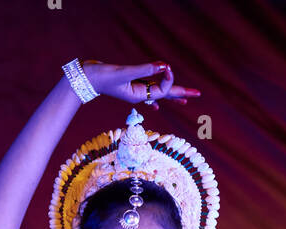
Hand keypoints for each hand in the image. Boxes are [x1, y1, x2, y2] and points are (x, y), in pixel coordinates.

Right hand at [82, 60, 199, 108]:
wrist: (87, 78)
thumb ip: (145, 70)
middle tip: (198, 94)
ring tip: (186, 99)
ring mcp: (136, 91)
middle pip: (166, 95)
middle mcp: (140, 95)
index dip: (167, 78)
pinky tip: (158, 104)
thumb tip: (164, 66)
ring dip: (172, 95)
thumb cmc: (104, 76)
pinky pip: (146, 92)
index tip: (167, 66)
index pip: (161, 89)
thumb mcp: (125, 73)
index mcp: (140, 95)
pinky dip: (155, 96)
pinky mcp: (131, 86)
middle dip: (182, 93)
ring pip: (158, 94)